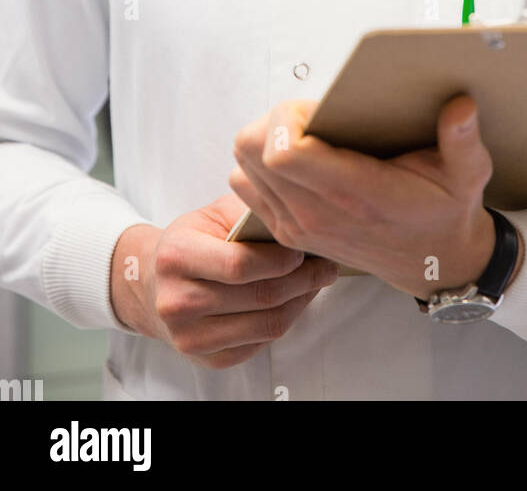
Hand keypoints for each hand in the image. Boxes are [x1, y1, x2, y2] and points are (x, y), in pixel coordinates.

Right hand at [108, 194, 338, 368]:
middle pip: (259, 297)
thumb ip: (250, 213)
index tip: (303, 248)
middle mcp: (177, 302)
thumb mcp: (213, 213)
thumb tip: (297, 221)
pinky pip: (259, 344)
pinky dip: (285, 321)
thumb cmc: (192, 241)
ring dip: (300, 302)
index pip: (239, 265)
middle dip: (303, 280)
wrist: (155, 283)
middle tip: (325, 265)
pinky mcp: (205, 359)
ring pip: (265, 325)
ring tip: (315, 281)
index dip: (280, 259)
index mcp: (177, 257)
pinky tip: (294, 300)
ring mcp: (189, 337)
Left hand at [230, 94, 498, 299]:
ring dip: (261, 144)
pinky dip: (259, 168)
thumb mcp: (468, 174)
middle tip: (309, 115)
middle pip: (249, 151)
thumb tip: (461, 106)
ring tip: (303, 135)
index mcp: (355, 194)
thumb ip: (463, 140)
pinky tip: (297, 161)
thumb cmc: (446, 213)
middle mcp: (316, 213)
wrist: (435, 264)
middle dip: (272, 120)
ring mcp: (297, 226)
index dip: (288, 117)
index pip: (282, 152)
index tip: (318, 107)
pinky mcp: (288, 233)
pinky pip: (246, 189)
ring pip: (240, 169)